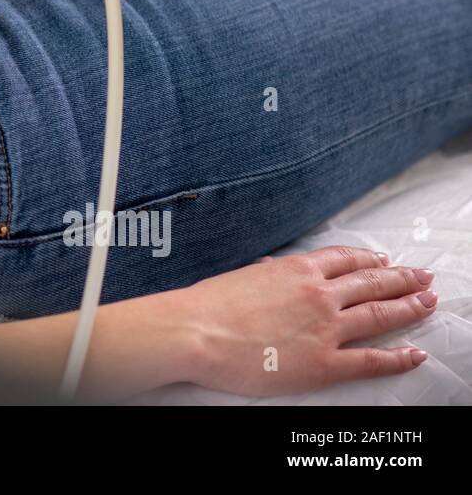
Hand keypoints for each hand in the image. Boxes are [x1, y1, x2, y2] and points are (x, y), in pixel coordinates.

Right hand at [184, 246, 435, 396]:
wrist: (195, 332)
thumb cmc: (208, 304)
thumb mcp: (241, 277)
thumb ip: (266, 273)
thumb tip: (274, 267)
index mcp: (296, 270)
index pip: (345, 260)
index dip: (369, 260)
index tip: (384, 261)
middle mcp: (319, 294)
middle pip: (372, 282)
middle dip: (402, 278)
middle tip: (423, 277)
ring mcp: (325, 328)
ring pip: (379, 314)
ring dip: (409, 307)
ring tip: (429, 302)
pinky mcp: (324, 363)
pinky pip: (371, 361)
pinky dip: (397, 357)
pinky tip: (415, 354)